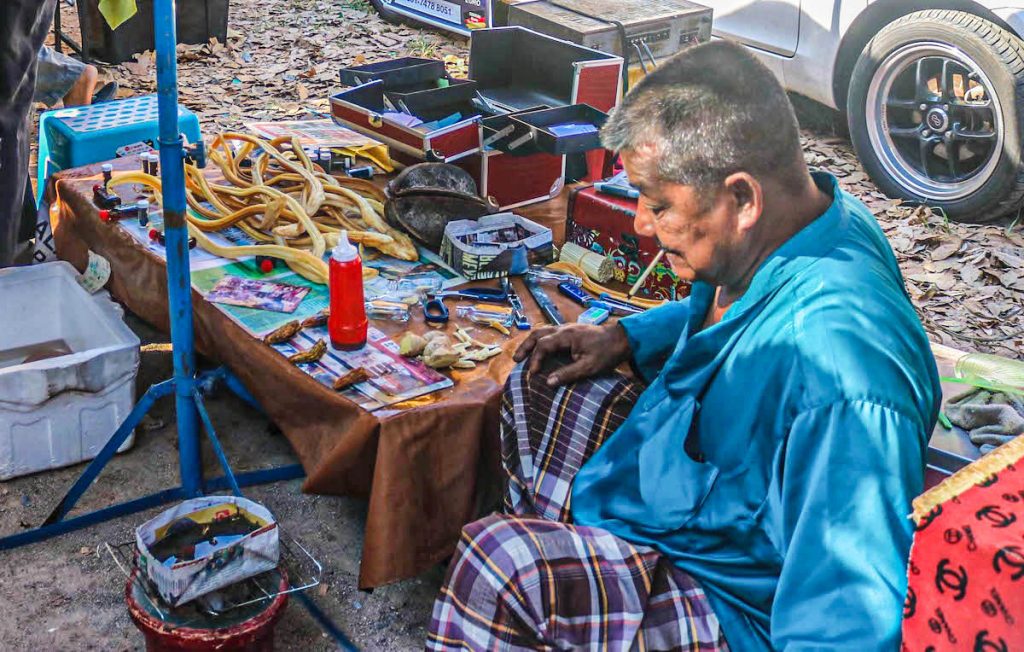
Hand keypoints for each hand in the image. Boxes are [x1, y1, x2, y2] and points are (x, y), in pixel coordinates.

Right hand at [513, 322, 631, 386]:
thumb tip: (548, 383)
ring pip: (542, 331)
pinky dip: (539, 341)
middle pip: (537, 334)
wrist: (622, 339)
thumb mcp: (589, 367)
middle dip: (525, 347)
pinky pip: (549, 333)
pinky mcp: (571, 332)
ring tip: (522, 355)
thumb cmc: (607, 353)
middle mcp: (564, 329)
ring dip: (531, 342)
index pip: (543, 345)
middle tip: (516, 360)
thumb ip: (568, 374)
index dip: (535, 359)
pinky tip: (539, 350)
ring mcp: (567, 329)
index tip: (533, 374)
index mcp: (567, 335)